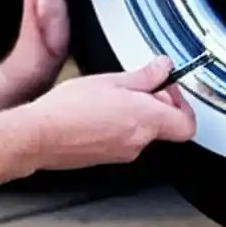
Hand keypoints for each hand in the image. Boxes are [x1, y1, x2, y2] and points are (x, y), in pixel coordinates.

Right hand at [20, 56, 196, 170]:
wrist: (39, 136)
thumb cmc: (68, 109)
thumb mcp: (110, 80)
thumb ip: (144, 75)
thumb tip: (163, 67)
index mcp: (146, 120)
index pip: (187, 123)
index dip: (181, 103)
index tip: (166, 86)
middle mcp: (138, 142)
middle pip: (163, 125)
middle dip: (154, 103)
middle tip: (134, 86)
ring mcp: (122, 154)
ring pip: (141, 131)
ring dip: (133, 114)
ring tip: (109, 97)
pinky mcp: (106, 159)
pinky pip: (122, 140)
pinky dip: (117, 126)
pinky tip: (96, 113)